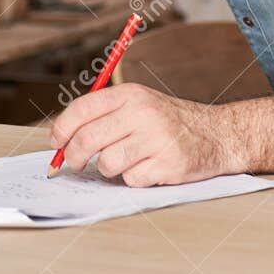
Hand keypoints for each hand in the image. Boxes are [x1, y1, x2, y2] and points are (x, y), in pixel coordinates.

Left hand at [49, 83, 243, 186]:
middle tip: (75, 163)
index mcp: (130, 94)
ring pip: (108, 164)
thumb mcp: (138, 104)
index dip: (61, 130)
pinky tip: (149, 167)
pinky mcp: (168, 164)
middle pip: (88, 140)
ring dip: (110, 169)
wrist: (217, 134)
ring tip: (126, 161)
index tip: (56, 144)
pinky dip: (135, 178)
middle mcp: (142, 113)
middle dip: (74, 156)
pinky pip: (132, 179)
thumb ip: (104, 116)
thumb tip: (62, 140)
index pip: (82, 109)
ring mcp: (156, 139)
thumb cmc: (169, 122)